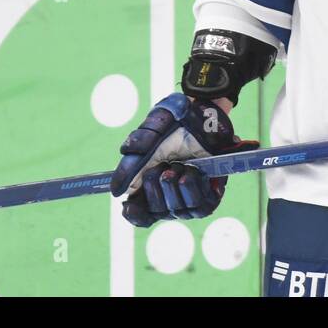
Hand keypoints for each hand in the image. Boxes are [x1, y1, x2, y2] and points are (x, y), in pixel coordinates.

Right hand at [109, 93, 257, 227]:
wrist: (204, 114)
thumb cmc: (176, 122)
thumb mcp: (152, 130)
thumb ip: (135, 154)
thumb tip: (119, 181)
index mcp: (148, 182)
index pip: (138, 213)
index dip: (134, 213)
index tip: (127, 205)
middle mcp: (168, 194)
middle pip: (156, 211)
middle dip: (155, 188)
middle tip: (162, 167)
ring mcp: (188, 197)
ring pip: (177, 210)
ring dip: (174, 186)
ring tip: (179, 165)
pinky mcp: (208, 197)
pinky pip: (200, 207)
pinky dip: (192, 188)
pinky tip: (191, 172)